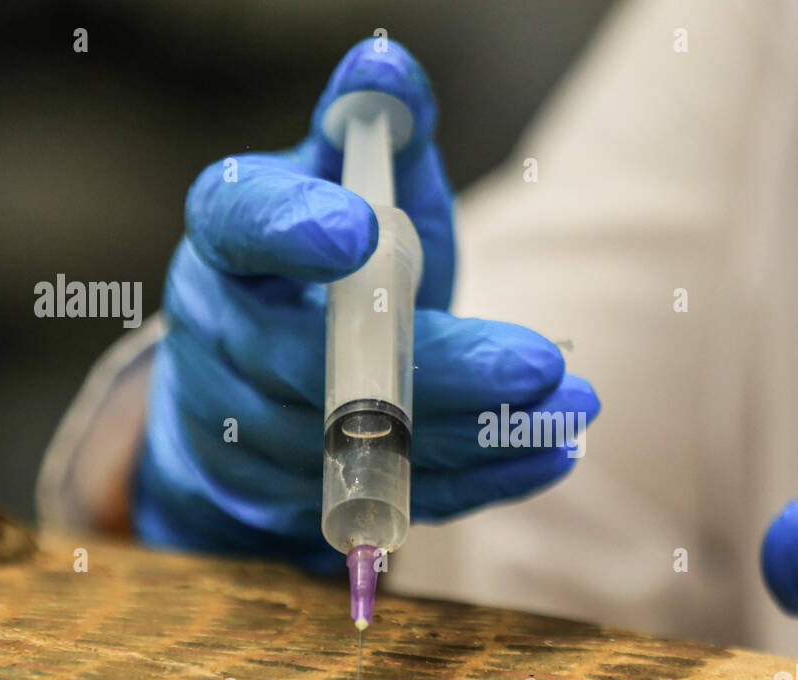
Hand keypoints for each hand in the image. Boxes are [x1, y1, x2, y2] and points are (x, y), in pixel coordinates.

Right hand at [134, 39, 599, 572]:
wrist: (263, 383)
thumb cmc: (323, 266)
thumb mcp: (347, 186)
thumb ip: (374, 133)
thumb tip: (387, 64)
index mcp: (227, 242)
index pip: (239, 226)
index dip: (290, 228)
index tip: (358, 227)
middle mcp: (223, 339)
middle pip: (319, 363)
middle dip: (438, 369)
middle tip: (538, 362)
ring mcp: (248, 432)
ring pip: (364, 444)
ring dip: (479, 432)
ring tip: (575, 404)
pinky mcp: (296, 497)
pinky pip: (392, 495)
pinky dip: (481, 481)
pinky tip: (553, 451)